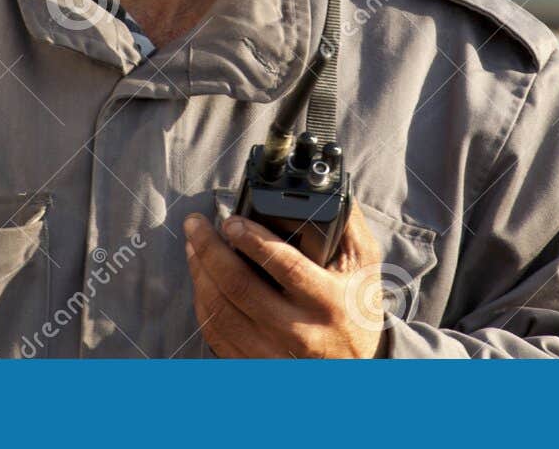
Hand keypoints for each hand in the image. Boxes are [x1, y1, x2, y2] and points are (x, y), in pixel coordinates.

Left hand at [183, 204, 389, 357]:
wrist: (355, 370)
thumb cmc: (356, 310)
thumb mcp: (365, 267)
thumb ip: (349, 226)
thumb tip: (329, 189)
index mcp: (328, 301)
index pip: (285, 267)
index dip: (252, 240)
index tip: (231, 221)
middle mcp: (299, 332)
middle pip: (239, 287)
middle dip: (209, 249)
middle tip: (196, 224)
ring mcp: (273, 354)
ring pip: (220, 311)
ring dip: (199, 273)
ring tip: (193, 245)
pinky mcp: (254, 366)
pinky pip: (216, 334)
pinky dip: (202, 302)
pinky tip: (201, 279)